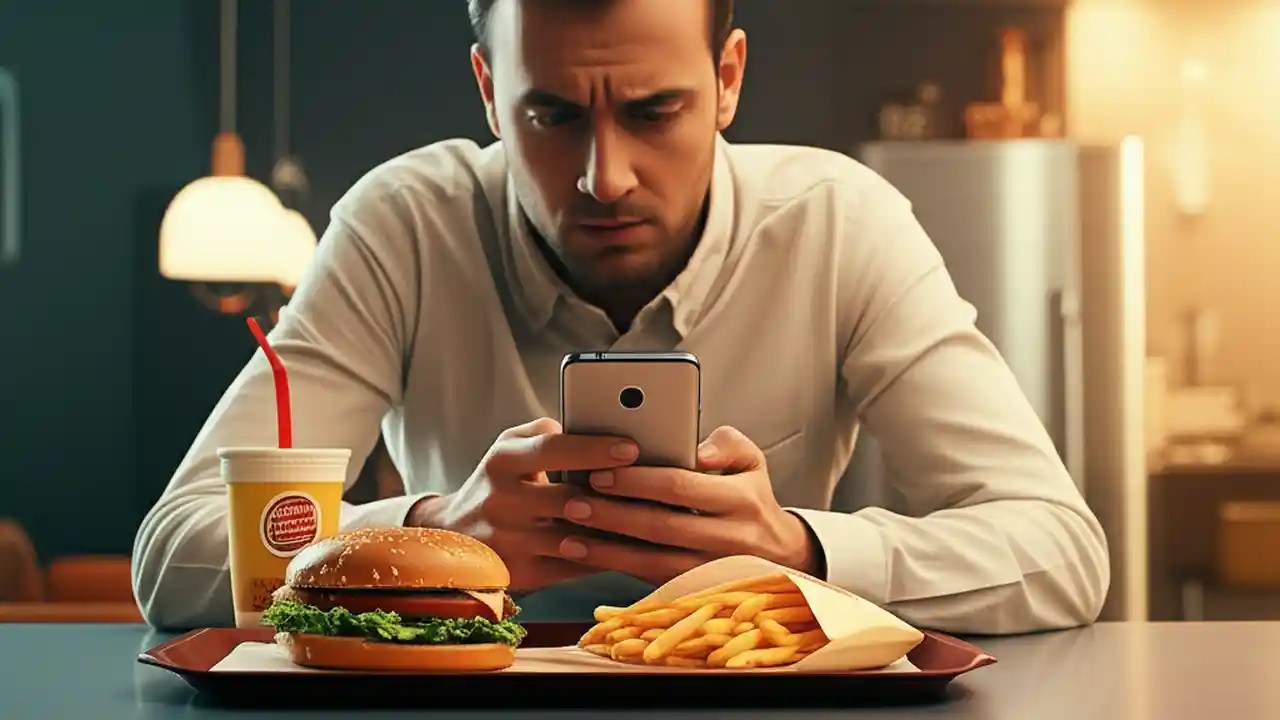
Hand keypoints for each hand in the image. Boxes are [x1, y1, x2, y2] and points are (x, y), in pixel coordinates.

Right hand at [406, 417, 639, 593]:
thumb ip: (545, 432)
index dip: (594, 448)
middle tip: (658, 488)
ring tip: (654, 517)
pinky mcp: (522, 574)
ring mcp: (510, 542)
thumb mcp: (508, 447)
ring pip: (577, 538)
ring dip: (617, 531)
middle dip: (616, 495)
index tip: (631, 448)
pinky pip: (575, 568)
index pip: (551, 449)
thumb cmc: (496, 483)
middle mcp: (502, 501)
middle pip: (570, 499)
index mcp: (503, 461)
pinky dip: (606, 557)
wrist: (453, 537)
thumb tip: (590, 426)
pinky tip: (631, 547)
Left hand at [555, 426, 823, 585]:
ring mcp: (714, 570)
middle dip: (613, 515)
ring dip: (607, 551)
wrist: (780, 553)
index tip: (600, 471)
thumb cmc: (750, 495)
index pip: (682, 487)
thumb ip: (726, 443)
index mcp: (742, 499)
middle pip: (662, 527)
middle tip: (572, 502)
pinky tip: (585, 559)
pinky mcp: (697, 591)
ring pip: (653, 563)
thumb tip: (698, 450)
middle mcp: (731, 538)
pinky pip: (651, 581)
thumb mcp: (751, 461)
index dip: (638, 481)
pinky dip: (616, 569)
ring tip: (568, 537)